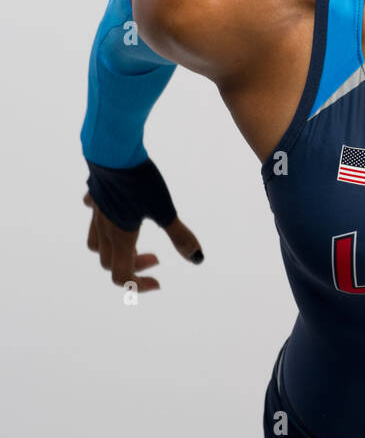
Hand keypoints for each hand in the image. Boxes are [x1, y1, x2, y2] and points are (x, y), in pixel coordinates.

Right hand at [83, 191, 202, 292]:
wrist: (112, 151)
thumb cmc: (139, 182)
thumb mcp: (164, 209)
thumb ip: (180, 236)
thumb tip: (197, 259)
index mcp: (120, 238)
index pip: (121, 277)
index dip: (139, 285)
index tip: (159, 280)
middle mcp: (105, 229)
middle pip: (109, 263)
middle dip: (132, 266)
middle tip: (156, 257)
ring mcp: (97, 212)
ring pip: (97, 243)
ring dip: (115, 250)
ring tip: (134, 239)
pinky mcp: (96, 195)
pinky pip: (94, 214)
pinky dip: (105, 220)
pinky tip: (118, 210)